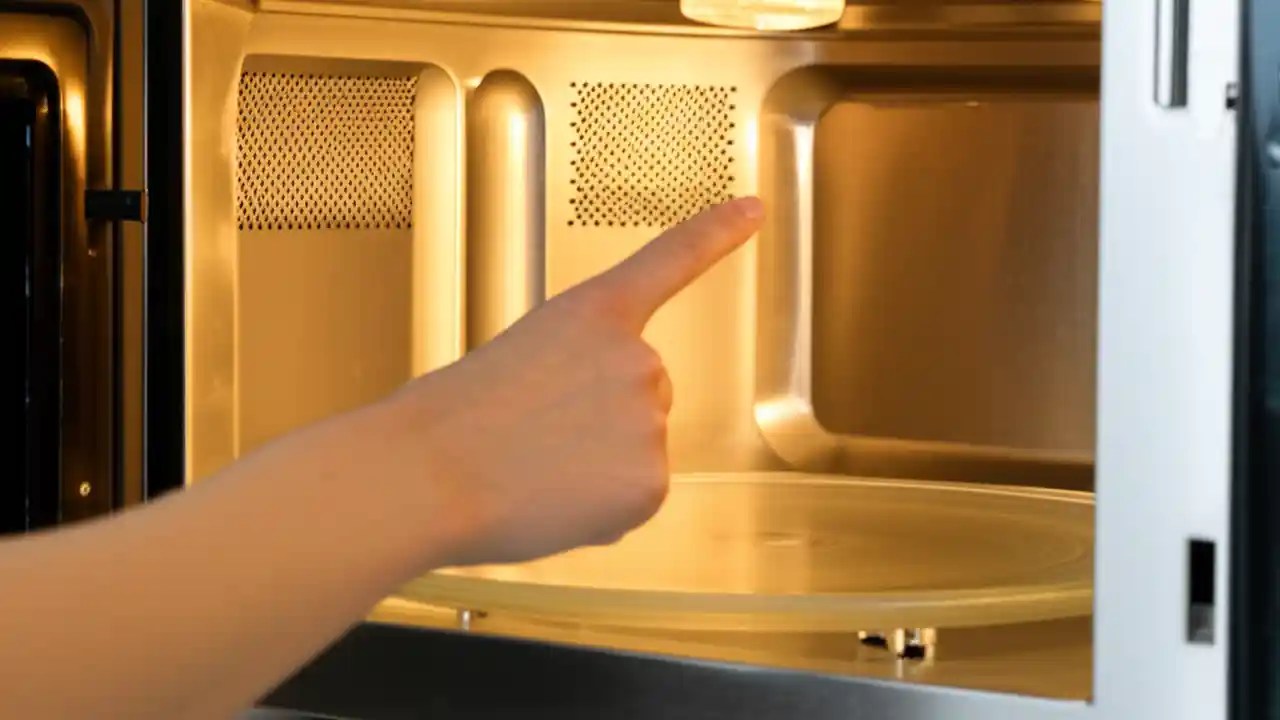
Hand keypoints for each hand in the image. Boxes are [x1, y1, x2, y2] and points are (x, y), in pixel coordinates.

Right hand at [374, 198, 763, 567]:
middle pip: (642, 397)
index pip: (670, 261)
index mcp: (595, 313)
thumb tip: (594, 435)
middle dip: (598, 421)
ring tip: (533, 468)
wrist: (427, 475)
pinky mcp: (651, 483)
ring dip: (594, 468)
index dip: (716, 234)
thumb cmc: (450, 423)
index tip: (754, 210)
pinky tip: (553, 501)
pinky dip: (598, 511)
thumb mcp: (517, 361)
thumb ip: (575, 377)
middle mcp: (638, 358)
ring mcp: (650, 421)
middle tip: (536, 435)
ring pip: (635, 453)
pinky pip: (632, 501)